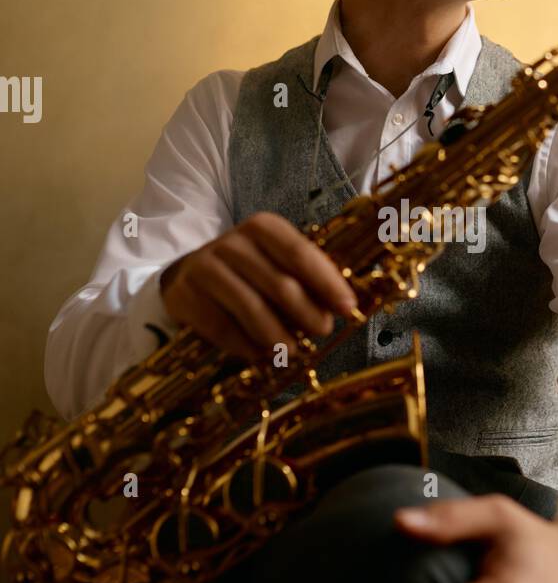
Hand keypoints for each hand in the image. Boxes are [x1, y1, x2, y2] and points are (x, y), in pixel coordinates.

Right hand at [159, 211, 357, 360]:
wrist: (187, 278)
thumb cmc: (247, 274)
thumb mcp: (275, 264)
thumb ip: (307, 278)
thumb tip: (343, 306)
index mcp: (262, 228)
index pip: (299, 253)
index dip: (326, 281)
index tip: (347, 306)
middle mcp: (232, 243)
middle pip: (279, 283)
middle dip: (306, 312)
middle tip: (322, 331)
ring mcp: (204, 267)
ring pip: (251, 308)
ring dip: (277, 335)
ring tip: (292, 351)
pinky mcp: (184, 295)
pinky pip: (222, 327)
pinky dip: (245, 345)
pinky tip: (259, 354)